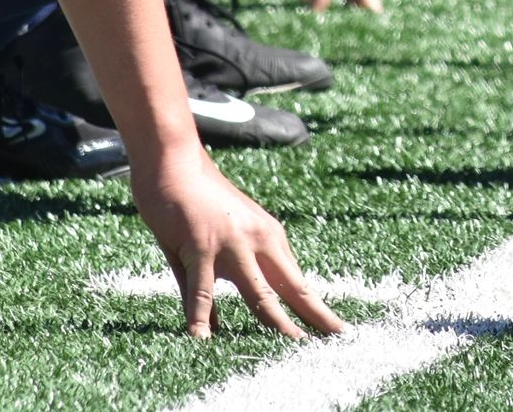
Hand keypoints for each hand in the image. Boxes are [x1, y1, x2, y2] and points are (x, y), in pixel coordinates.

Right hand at [133, 146, 345, 339]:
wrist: (174, 161)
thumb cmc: (194, 201)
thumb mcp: (218, 242)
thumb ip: (218, 285)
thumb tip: (214, 329)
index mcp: (269, 236)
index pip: (298, 282)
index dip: (318, 309)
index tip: (337, 331)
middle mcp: (259, 240)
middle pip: (293, 289)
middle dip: (316, 318)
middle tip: (336, 342)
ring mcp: (232, 243)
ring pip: (259, 294)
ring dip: (276, 324)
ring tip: (291, 350)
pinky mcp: (201, 244)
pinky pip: (204, 290)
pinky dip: (203, 317)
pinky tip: (203, 339)